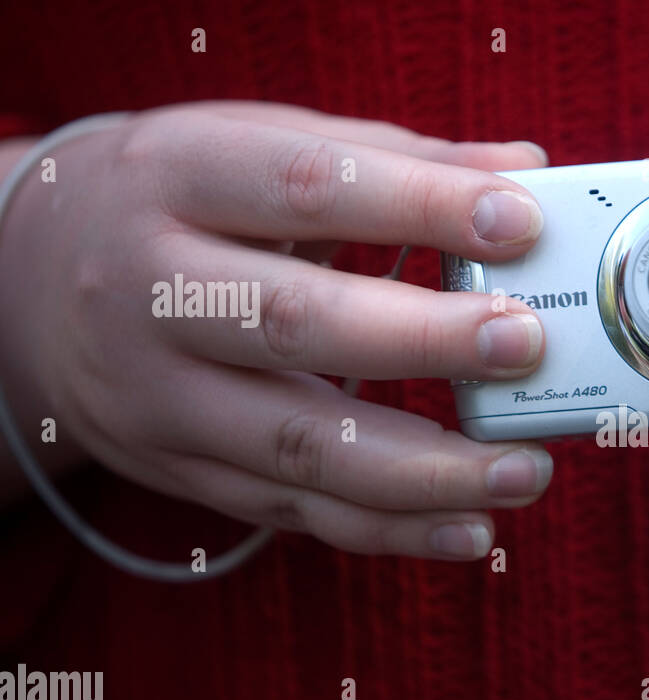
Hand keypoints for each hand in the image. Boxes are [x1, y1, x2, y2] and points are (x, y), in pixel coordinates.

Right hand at [0, 101, 552, 557]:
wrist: (32, 285)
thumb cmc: (176, 204)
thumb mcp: (253, 147)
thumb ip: (389, 160)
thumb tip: (519, 172)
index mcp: (174, 180)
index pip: (305, 186)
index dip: (417, 204)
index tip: (517, 222)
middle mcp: (151, 292)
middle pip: (291, 323)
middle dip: (420, 340)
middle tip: (524, 344)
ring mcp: (162, 398)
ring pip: (299, 446)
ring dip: (427, 471)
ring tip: (526, 469)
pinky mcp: (185, 472)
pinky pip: (298, 511)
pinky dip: (393, 530)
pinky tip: (473, 528)